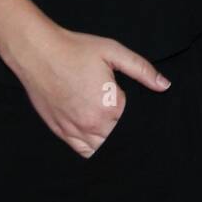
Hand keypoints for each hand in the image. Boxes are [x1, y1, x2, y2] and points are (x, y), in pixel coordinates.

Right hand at [8, 23, 171, 157]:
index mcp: (109, 105)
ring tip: (114, 127)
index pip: (134, 122)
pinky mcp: (61, 132)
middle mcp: (92, 123)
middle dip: (126, 129)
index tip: (138, 108)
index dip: (139, 115)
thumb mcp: (113, 52)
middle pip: (120, 138)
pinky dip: (94, 148)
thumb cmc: (74, 49)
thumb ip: (141, 70)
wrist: (37, 52)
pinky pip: (84, 152)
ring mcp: (75, 130)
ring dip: (111, 141)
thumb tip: (164, 85)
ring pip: (103, 149)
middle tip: (127, 118)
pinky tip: (99, 137)